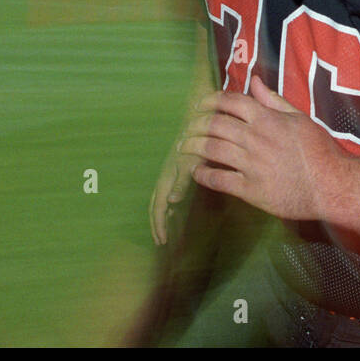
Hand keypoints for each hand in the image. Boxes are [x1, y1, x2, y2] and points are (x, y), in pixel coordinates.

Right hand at [148, 128, 201, 244]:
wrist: (201, 120)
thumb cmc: (198, 141)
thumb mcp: (188, 163)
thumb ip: (180, 181)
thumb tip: (170, 201)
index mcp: (168, 177)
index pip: (159, 205)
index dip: (159, 223)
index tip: (161, 240)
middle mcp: (168, 175)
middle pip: (158, 203)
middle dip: (158, 222)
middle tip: (161, 240)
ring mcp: (174, 172)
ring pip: (164, 198)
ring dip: (165, 215)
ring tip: (169, 230)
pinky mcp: (182, 168)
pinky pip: (173, 191)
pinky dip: (173, 205)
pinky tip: (178, 210)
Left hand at [183, 75, 345, 221]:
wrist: (331, 185)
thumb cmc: (320, 150)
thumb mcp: (300, 118)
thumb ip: (274, 100)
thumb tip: (253, 81)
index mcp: (267, 119)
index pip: (231, 102)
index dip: (211, 100)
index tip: (201, 104)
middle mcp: (254, 138)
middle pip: (214, 125)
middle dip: (196, 124)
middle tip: (188, 127)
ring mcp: (250, 164)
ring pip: (212, 150)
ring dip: (193, 146)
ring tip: (185, 146)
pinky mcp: (250, 189)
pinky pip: (219, 179)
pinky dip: (203, 174)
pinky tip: (196, 172)